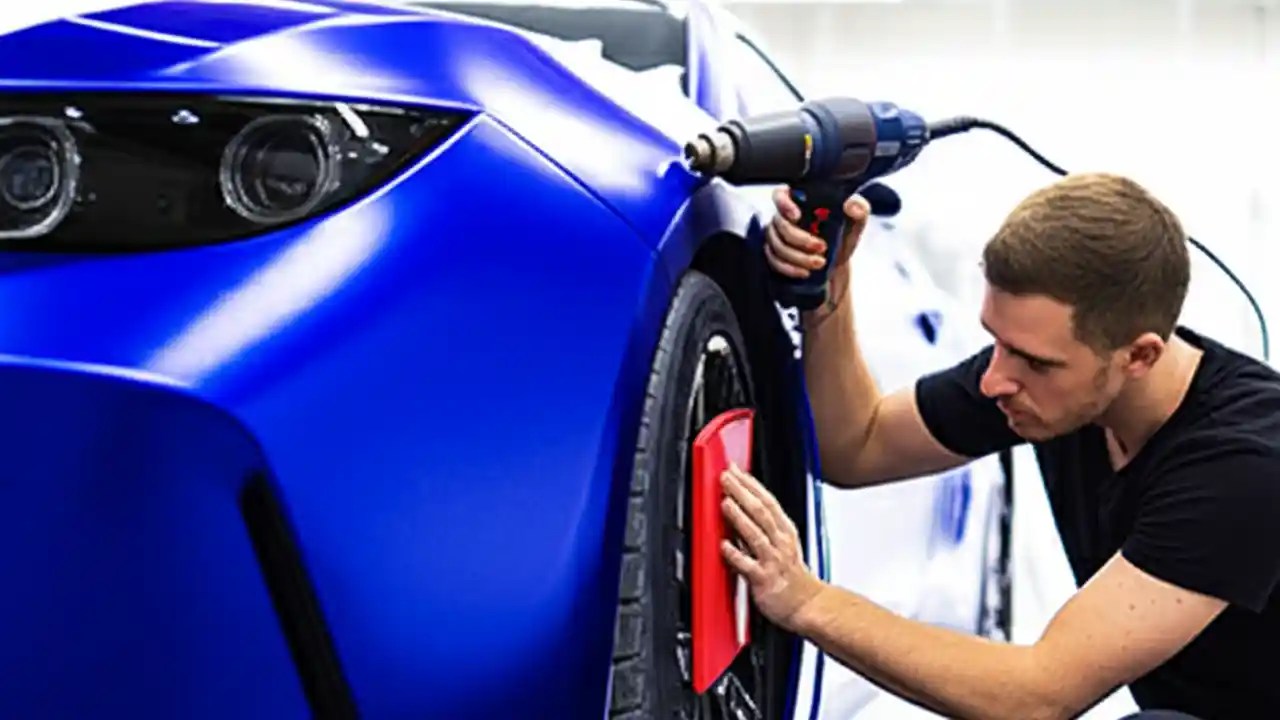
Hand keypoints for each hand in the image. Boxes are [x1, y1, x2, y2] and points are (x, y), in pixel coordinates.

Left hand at [719, 462, 825, 632]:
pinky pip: (747, 566)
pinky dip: (735, 554)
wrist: (809, 606)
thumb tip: (744, 507)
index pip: (768, 500)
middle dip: (742, 492)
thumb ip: (766, 527)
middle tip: (726, 477)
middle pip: (760, 511)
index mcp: (785, 531)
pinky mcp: (764, 580)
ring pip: (755, 534)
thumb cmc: (795, 577)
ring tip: (725, 502)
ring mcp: (773, 561)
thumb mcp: (785, 544)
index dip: (751, 483)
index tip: (736, 470)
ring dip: (739, 517)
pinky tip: (723, 546)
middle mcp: (780, 543)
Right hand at [763, 185, 870, 284]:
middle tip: (822, 247)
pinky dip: (789, 268)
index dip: (783, 203)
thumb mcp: (855, 223)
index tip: (797, 216)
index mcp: (800, 202)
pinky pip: (773, 261)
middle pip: (780, 224)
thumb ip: (859, 209)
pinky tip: (805, 272)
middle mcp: (784, 217)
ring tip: (819, 262)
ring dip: (798, 257)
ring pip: (777, 245)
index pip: (780, 194)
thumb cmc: (842, 238)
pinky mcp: (774, 255)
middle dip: (800, 239)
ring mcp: (776, 237)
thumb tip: (851, 204)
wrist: (835, 265)